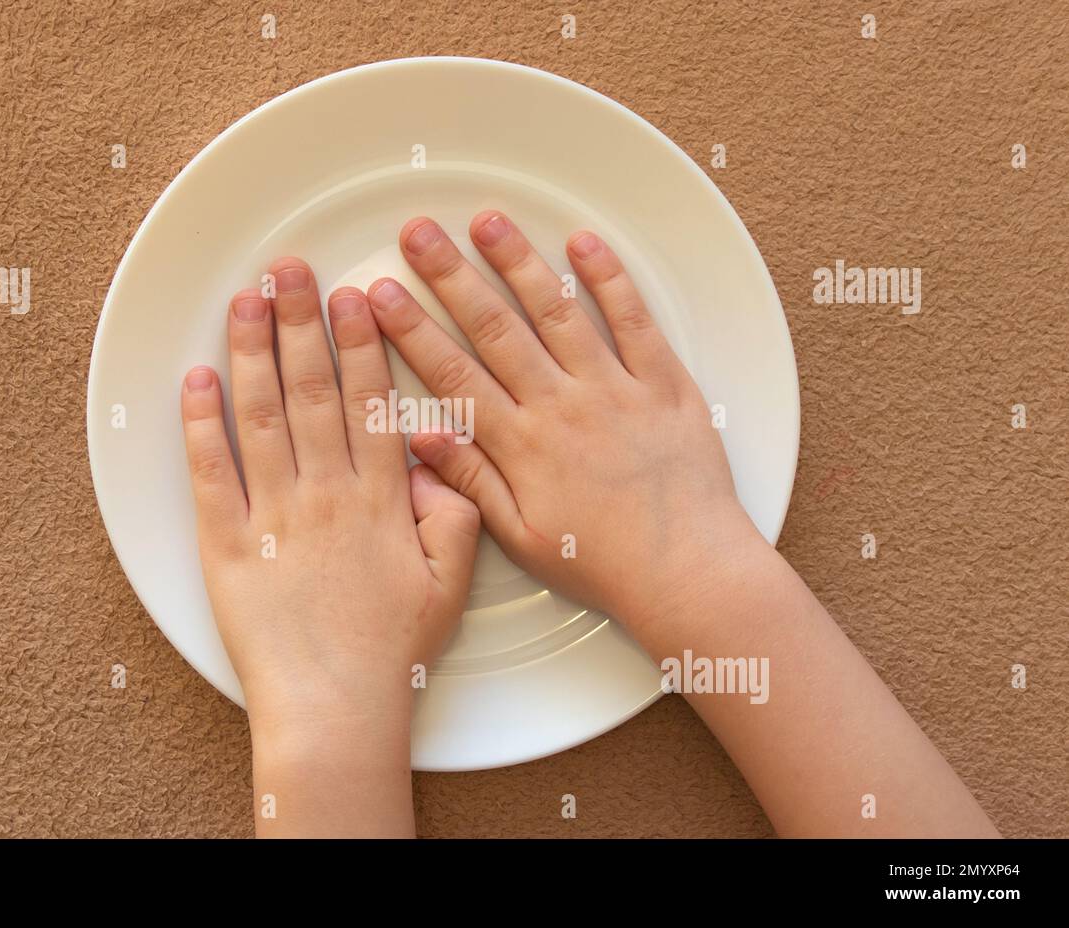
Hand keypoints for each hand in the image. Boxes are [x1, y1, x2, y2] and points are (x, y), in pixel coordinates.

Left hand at [179, 259, 478, 835]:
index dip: (361, 344)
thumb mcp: (451, 583)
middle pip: (312, 391)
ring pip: (262, 416)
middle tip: (290, 267)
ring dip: (253, 350)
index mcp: (382, 499)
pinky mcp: (226, 545)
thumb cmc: (392, 650)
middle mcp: (327, 493)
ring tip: (247, 297)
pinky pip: (212, 473)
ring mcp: (273, 515)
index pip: (370, 402)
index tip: (354, 294)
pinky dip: (202, 422)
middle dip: (301, 321)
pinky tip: (198, 377)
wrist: (334, 708)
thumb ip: (454, 514)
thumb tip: (437, 461)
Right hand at [366, 212, 766, 634]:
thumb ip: (470, 481)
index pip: (453, 374)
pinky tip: (583, 242)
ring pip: (557, 312)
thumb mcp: (521, 537)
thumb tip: (417, 438)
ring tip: (487, 220)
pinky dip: (609, 279)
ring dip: (519, 262)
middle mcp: (561, 407)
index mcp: (522, 446)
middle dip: (450, 275)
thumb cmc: (602, 563)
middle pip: (495, 329)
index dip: (411, 330)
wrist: (688, 571)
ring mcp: (614, 389)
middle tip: (418, 231)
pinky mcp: (663, 383)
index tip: (380, 293)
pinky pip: (633, 321)